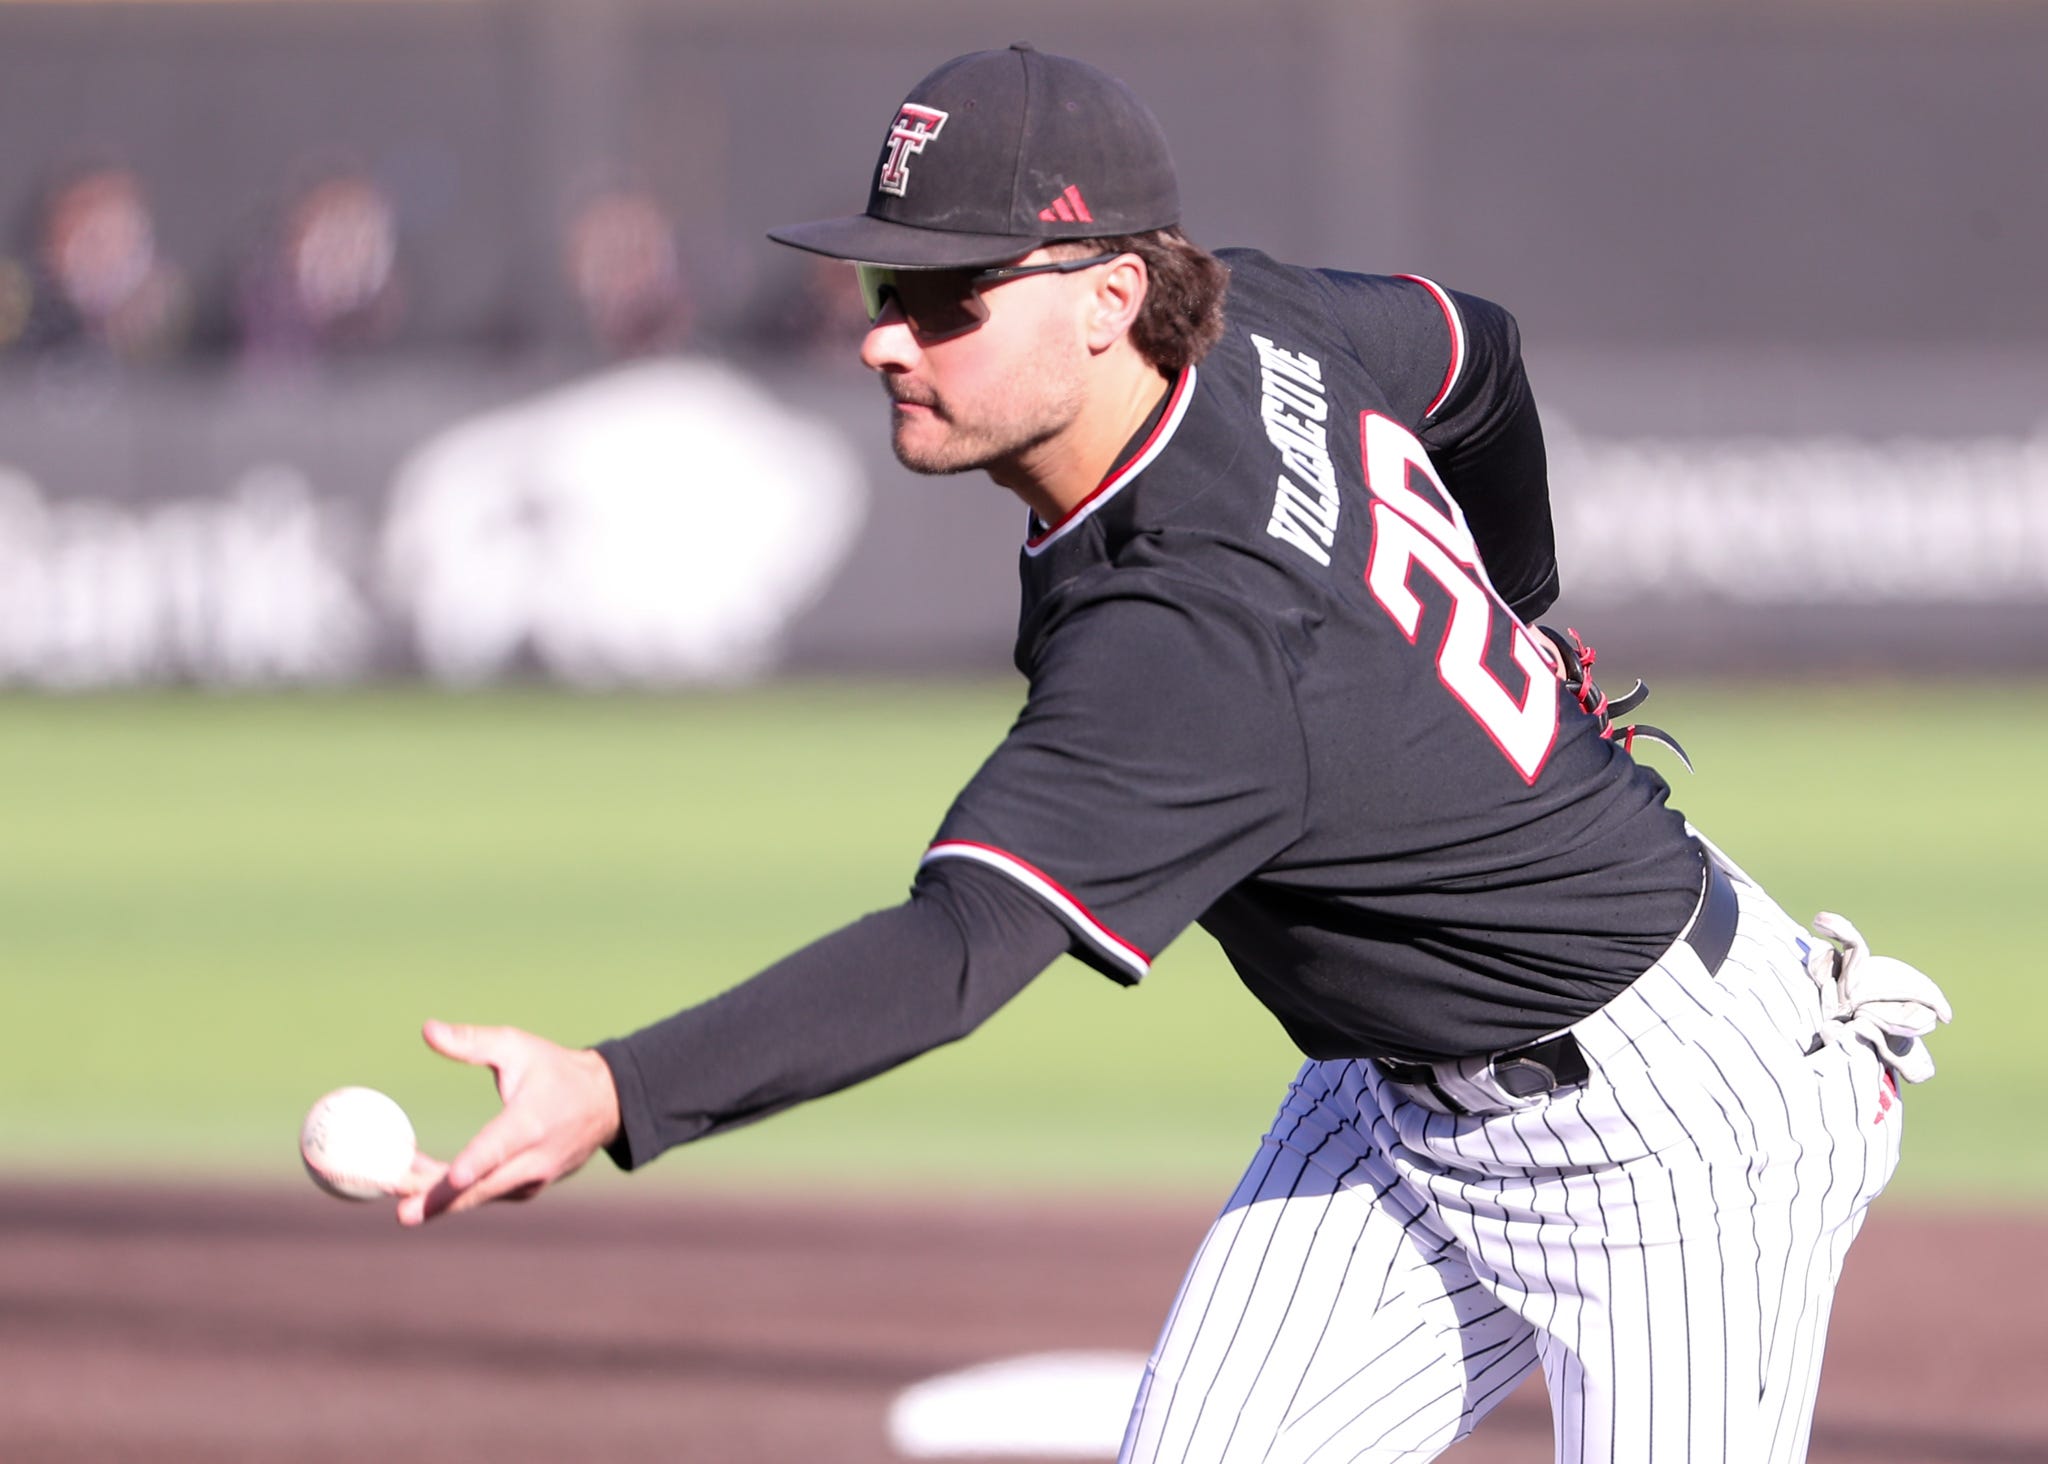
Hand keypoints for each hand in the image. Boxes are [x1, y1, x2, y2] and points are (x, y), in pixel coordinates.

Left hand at [394, 1020, 621, 1226]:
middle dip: (440, 1198)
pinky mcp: (527, 1190)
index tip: (454, 1177)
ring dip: (439, 1197)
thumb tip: (427, 1031)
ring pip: (481, 1196)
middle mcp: (536, 1158)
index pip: (501, 1145)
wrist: (606, 1104)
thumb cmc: (554, 1070)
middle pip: (484, 1186)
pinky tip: (421, 1186)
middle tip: (401, 1209)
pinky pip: (487, 1195)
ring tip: (396, 1191)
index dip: (476, 1163)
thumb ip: (472, 1041)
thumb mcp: (517, 1046)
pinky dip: (456, 1195)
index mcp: (533, 1120)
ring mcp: (533, 1180)